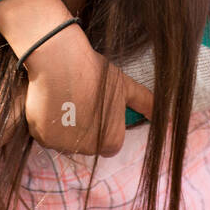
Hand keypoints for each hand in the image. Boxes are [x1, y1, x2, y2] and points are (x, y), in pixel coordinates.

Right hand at [24, 22, 153, 157]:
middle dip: (86, 127)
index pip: (110, 143)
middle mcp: (87, 149)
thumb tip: (169, 117)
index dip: (106, 124)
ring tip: (66, 98)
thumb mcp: (126, 86)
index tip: (99, 107)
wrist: (59, 59)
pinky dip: (48, 122)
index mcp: (110, 141)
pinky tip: (51, 101)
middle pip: (88, 143)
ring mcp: (62, 144)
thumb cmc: (95, 72)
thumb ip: (147, 104)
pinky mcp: (41, 137)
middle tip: (82, 99)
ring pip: (66, 140)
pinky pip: (46, 134)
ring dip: (66, 126)